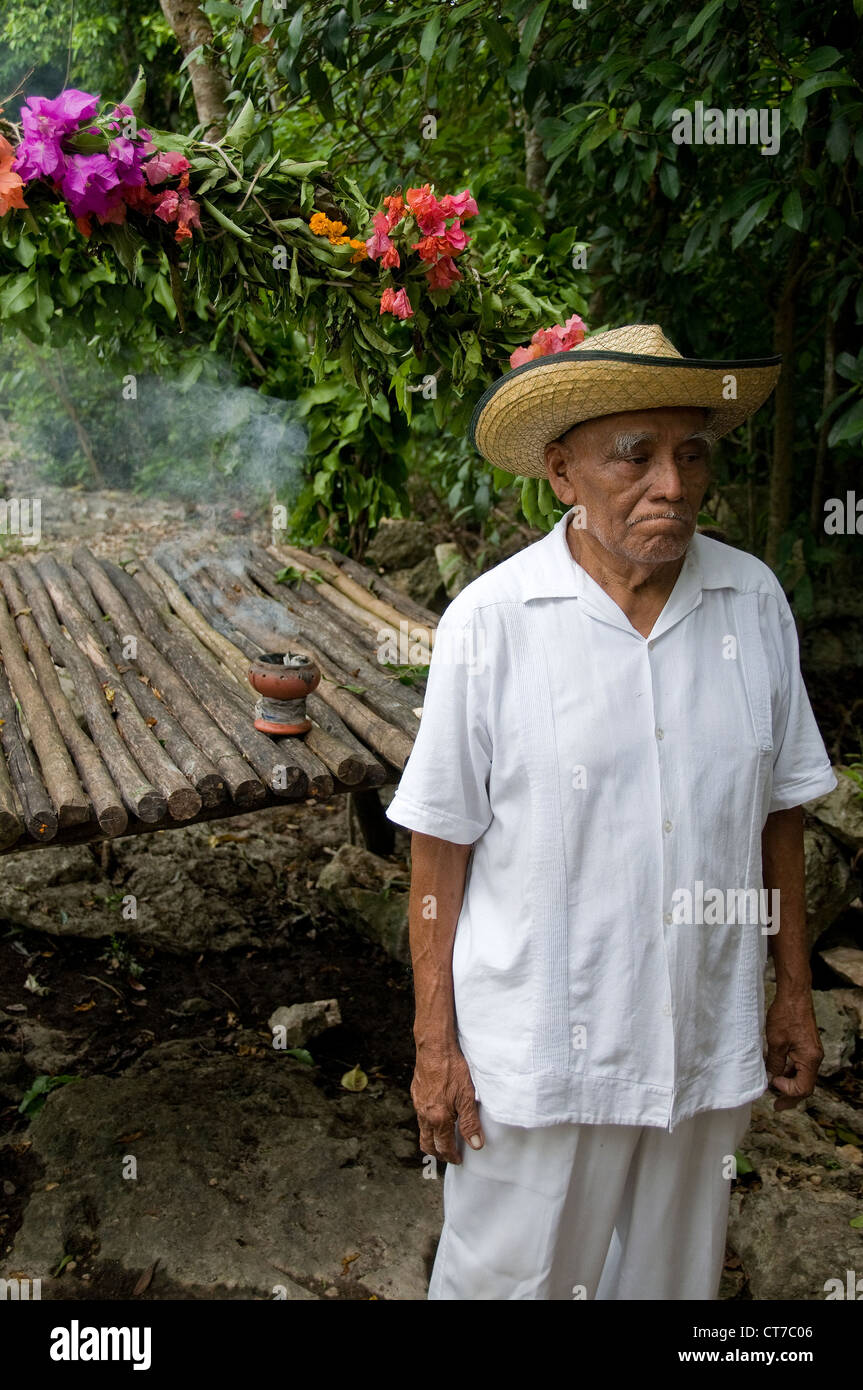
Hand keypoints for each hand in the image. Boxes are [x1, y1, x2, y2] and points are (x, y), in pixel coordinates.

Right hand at [411, 1044, 484, 1163]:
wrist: (434, 1047)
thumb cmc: (452, 1069)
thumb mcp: (467, 1096)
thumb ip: (470, 1123)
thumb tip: (475, 1144)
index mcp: (437, 1118)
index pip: (443, 1146)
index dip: (452, 1156)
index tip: (458, 1160)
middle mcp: (424, 1114)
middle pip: (427, 1143)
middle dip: (438, 1153)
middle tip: (449, 1154)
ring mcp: (418, 1103)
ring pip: (422, 1129)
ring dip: (432, 1137)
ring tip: (445, 1136)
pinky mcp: (416, 1093)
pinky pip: (420, 1114)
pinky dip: (428, 1122)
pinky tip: (438, 1114)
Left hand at [765, 990, 822, 1111]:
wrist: (794, 994)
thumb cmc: (785, 1016)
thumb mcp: (776, 1042)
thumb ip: (775, 1063)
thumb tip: (771, 1079)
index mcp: (810, 1059)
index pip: (803, 1088)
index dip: (786, 1091)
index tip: (771, 1084)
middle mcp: (814, 1058)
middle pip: (805, 1086)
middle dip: (790, 1096)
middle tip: (776, 1106)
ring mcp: (811, 1052)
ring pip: (802, 1076)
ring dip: (788, 1083)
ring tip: (772, 1088)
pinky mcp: (807, 1046)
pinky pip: (800, 1065)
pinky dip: (789, 1071)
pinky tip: (776, 1071)